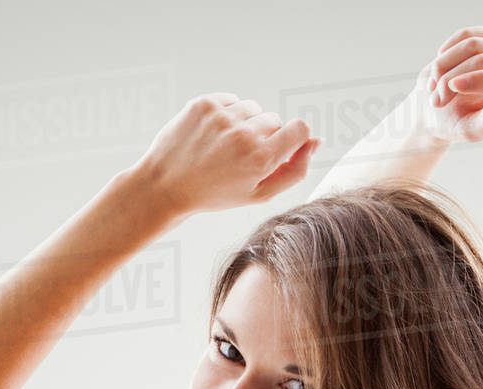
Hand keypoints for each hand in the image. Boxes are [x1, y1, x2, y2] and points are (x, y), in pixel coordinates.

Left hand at [134, 92, 321, 216]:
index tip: (280, 147)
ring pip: (253, 109)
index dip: (293, 138)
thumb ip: (294, 170)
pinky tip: (213, 135)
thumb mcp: (260, 194)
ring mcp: (222, 116)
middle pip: (275, 120)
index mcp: (261, 159)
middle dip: (264, 136)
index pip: (299, 129)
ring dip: (245, 123)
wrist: (167, 185)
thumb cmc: (217, 193)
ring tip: (225, 146)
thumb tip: (315, 141)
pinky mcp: (204, 104)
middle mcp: (243, 134)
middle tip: (241, 158)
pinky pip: (232, 100)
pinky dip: (227, 114)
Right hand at [407, 25, 482, 143]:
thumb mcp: (471, 130)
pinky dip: (447, 53)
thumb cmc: (459, 124)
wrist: (441, 110)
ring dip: (445, 65)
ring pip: (475, 45)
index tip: (453, 87)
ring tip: (435, 86)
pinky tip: (440, 69)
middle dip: (454, 77)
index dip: (482, 79)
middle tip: (437, 100)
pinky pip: (467, 35)